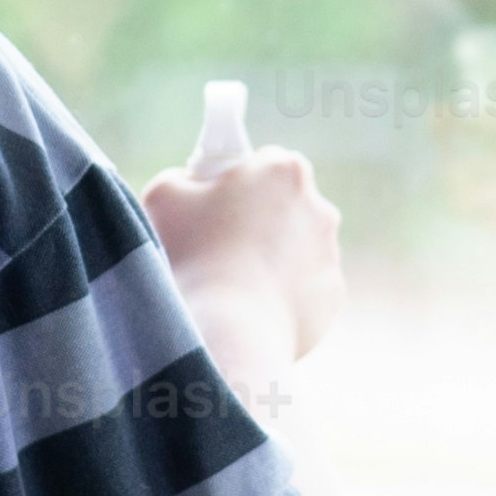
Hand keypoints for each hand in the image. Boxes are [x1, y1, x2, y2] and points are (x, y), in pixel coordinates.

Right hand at [141, 144, 343, 377]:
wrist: (229, 332)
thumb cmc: (194, 256)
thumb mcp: (163, 198)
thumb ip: (180, 180)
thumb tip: (190, 185)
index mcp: (285, 170)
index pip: (261, 164)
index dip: (234, 184)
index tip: (213, 206)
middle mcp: (319, 207)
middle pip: (282, 205)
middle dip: (254, 222)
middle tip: (215, 249)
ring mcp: (330, 254)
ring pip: (295, 249)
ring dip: (269, 260)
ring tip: (231, 285)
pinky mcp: (332, 297)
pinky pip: (302, 289)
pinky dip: (280, 296)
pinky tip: (251, 309)